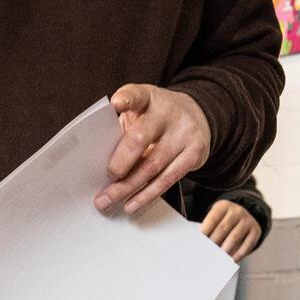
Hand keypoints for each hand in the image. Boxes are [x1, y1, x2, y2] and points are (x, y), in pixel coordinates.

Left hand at [97, 84, 210, 215]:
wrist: (198, 116)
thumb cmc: (156, 118)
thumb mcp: (140, 113)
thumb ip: (123, 130)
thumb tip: (101, 169)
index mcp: (148, 97)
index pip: (136, 95)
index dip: (127, 99)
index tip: (116, 104)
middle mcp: (168, 112)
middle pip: (141, 139)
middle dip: (119, 163)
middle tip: (105, 180)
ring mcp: (184, 133)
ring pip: (152, 166)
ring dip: (128, 187)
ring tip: (109, 200)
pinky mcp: (194, 153)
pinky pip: (167, 179)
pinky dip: (147, 195)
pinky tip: (132, 203)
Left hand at [201, 199, 262, 259]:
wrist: (243, 217)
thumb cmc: (223, 221)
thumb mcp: (215, 218)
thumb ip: (208, 227)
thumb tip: (202, 244)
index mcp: (224, 206)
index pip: (213, 218)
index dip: (205, 230)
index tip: (198, 242)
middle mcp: (237, 211)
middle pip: (223, 228)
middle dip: (213, 242)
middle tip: (206, 253)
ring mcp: (247, 220)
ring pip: (234, 237)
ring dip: (225, 249)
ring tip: (217, 258)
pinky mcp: (256, 230)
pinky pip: (247, 244)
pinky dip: (239, 253)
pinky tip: (232, 259)